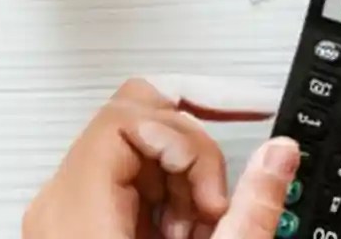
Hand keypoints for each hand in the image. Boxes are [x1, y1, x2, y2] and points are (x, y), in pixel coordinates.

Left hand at [23, 75, 286, 238]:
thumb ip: (251, 207)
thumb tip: (280, 154)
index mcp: (77, 209)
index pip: (132, 114)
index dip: (194, 116)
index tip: (244, 121)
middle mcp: (60, 205)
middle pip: (135, 121)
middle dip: (195, 149)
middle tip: (223, 190)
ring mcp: (67, 217)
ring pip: (137, 151)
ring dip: (187, 180)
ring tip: (205, 227)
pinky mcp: (81, 227)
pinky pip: (129, 183)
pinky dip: (171, 198)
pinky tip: (190, 231)